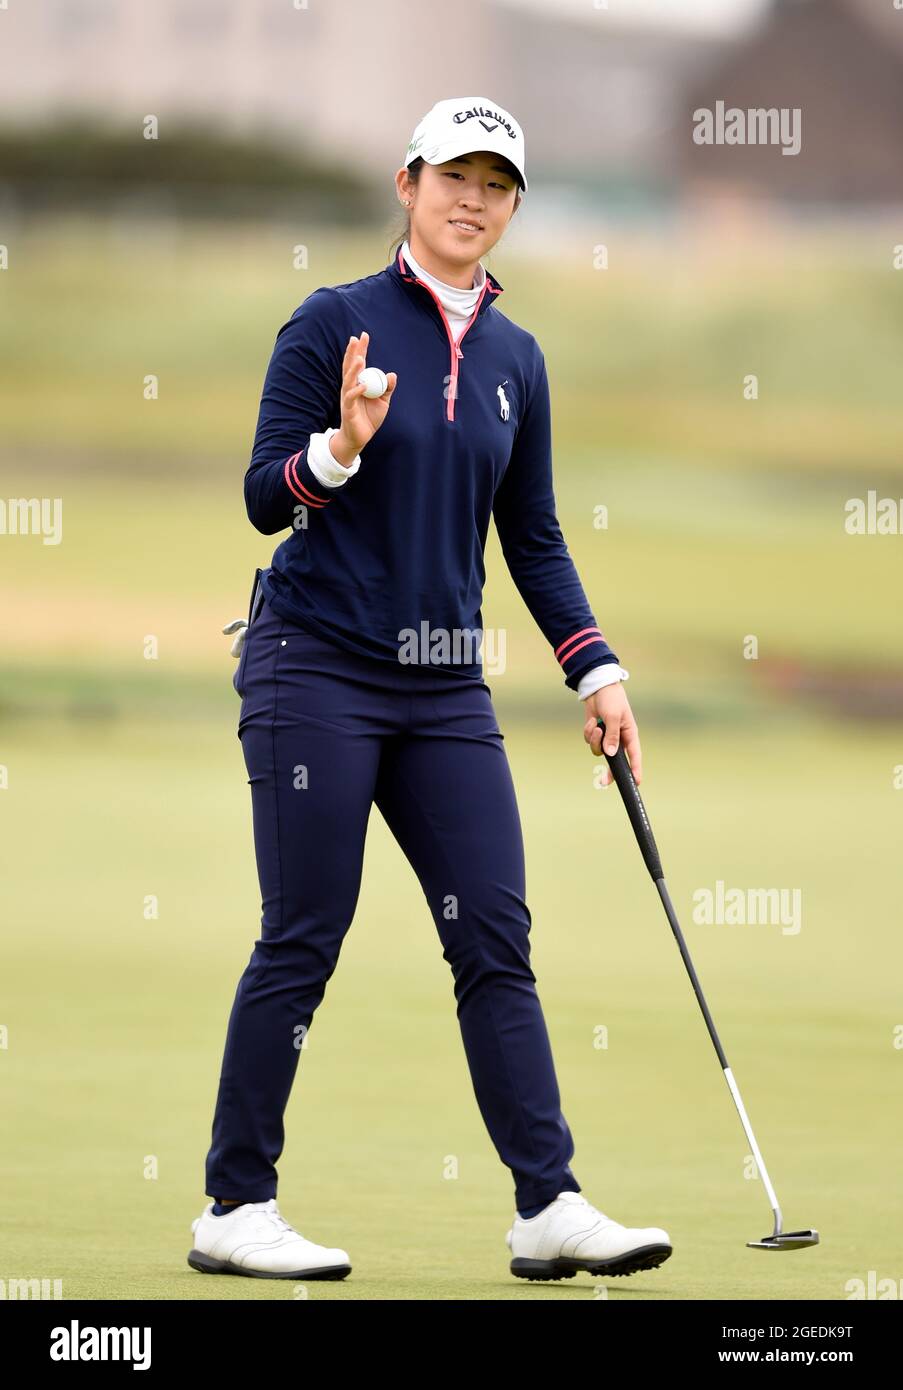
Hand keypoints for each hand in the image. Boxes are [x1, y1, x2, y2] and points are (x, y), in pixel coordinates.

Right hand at [336, 331, 396, 455]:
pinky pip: (350, 398)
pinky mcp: (348, 409)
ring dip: (353, 369)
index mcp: (359, 383)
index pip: (359, 363)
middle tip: (356, 338)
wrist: (360, 438)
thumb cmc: (369, 418)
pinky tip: (363, 386)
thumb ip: (387, 388)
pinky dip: (357, 391)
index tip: (363, 335)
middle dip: (352, 352)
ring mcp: (348, 397)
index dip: (360, 349)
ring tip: (358, 358)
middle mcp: (350, 387)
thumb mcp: (383, 402)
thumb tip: (392, 374)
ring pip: (348, 380)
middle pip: (350, 366)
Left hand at [582, 682, 642, 786]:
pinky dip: (588, 732)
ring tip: (596, 726)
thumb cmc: (611, 699)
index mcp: (629, 734)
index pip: (634, 756)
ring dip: (595, 740)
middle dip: (609, 771)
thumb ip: (612, 735)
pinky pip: (589, 741)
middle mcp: (619, 738)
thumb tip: (610, 753)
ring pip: (599, 750)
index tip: (636, 782)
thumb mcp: (614, 716)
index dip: (635, 769)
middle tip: (602, 782)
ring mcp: (606, 737)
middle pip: (615, 761)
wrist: (597, 688)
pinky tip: (592, 721)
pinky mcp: (595, 734)